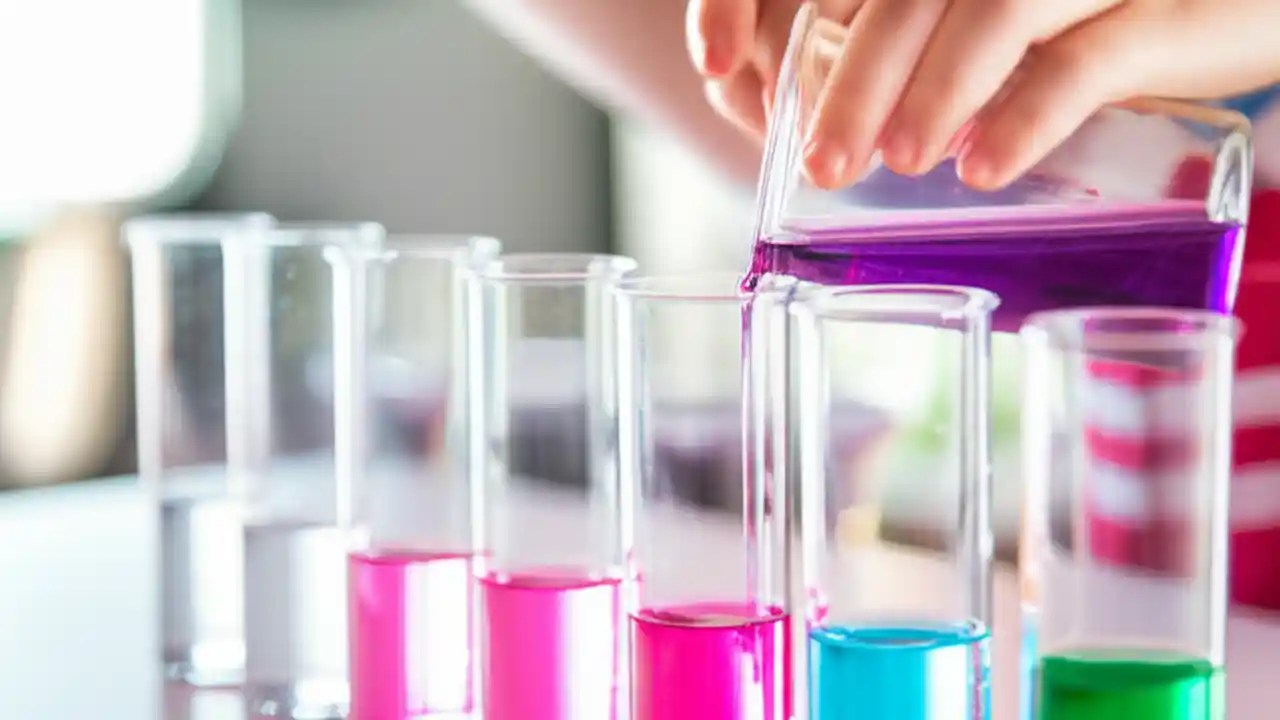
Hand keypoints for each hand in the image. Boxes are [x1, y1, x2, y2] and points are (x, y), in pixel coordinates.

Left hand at [688, 0, 1279, 189]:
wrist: (1239, 1)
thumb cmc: (1093, 23)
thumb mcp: (987, 28)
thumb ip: (899, 54)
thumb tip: (782, 121)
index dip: (749, 0)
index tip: (712, 65)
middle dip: (848, 75)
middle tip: (819, 161)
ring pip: (990, 7)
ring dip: (930, 90)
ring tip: (894, 162)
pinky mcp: (1165, 9)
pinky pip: (1087, 60)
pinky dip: (1026, 114)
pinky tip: (981, 167)